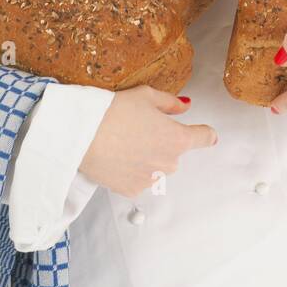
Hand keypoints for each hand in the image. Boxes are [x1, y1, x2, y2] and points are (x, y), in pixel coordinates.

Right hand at [78, 85, 217, 196]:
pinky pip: (139, 180)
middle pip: (174, 152)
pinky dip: (131, 171)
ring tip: (124, 143)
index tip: (205, 134)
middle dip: (162, 142)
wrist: (82, 135)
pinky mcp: (133, 190)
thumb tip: (185, 107)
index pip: (204, 137)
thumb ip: (171, 103)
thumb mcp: (145, 96)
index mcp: (177, 138)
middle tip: (139, 129)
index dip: (204, 133)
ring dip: (147, 158)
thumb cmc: (113, 112)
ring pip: (156, 167)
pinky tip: (117, 157)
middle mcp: (169, 163)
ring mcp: (152, 179)